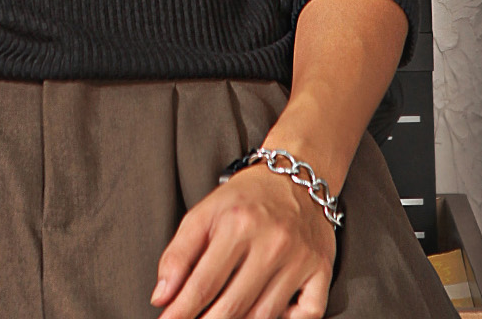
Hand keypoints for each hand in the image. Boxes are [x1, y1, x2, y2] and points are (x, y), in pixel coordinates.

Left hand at [150, 165, 336, 318]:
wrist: (295, 176)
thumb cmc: (245, 199)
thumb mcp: (204, 213)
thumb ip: (178, 253)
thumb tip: (161, 297)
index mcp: (236, 223)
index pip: (203, 284)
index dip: (181, 311)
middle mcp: (271, 241)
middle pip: (233, 306)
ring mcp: (299, 257)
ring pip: (264, 316)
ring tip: (220, 318)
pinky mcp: (321, 269)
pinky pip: (308, 315)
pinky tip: (267, 315)